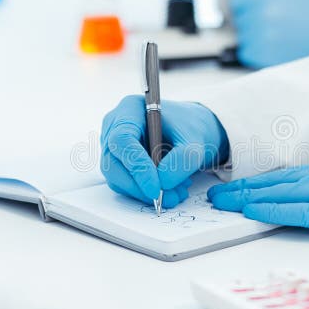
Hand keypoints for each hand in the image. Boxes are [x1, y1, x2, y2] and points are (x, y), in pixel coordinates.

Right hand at [101, 95, 228, 207]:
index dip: (136, 166)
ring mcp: (113, 146)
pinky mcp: (118, 163)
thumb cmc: (190, 129)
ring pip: (117, 178)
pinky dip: (146, 192)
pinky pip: (125, 184)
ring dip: (145, 193)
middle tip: (167, 198)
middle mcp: (115, 126)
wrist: (190, 132)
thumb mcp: (195, 142)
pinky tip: (170, 189)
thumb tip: (161, 183)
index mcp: (130, 110)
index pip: (122, 140)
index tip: (156, 188)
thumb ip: (182, 160)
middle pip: (112, 163)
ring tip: (177, 192)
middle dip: (139, 187)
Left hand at [208, 156, 308, 243]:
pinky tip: (247, 209)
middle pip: (274, 180)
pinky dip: (265, 208)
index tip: (244, 185)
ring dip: (244, 196)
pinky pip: (289, 210)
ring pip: (274, 192)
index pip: (289, 176)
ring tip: (221, 201)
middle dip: (243, 187)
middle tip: (218, 192)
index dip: (263, 181)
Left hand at [231, 0, 308, 68]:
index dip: (246, 6)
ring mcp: (261, 37)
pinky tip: (273, 48)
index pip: (237, 1)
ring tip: (275, 36)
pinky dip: (255, 53)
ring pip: (242, 37)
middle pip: (239, 20)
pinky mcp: (264, 56)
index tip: (257, 10)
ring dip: (253, 38)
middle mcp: (261, 16)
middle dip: (251, 21)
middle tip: (273, 24)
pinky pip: (245, 54)